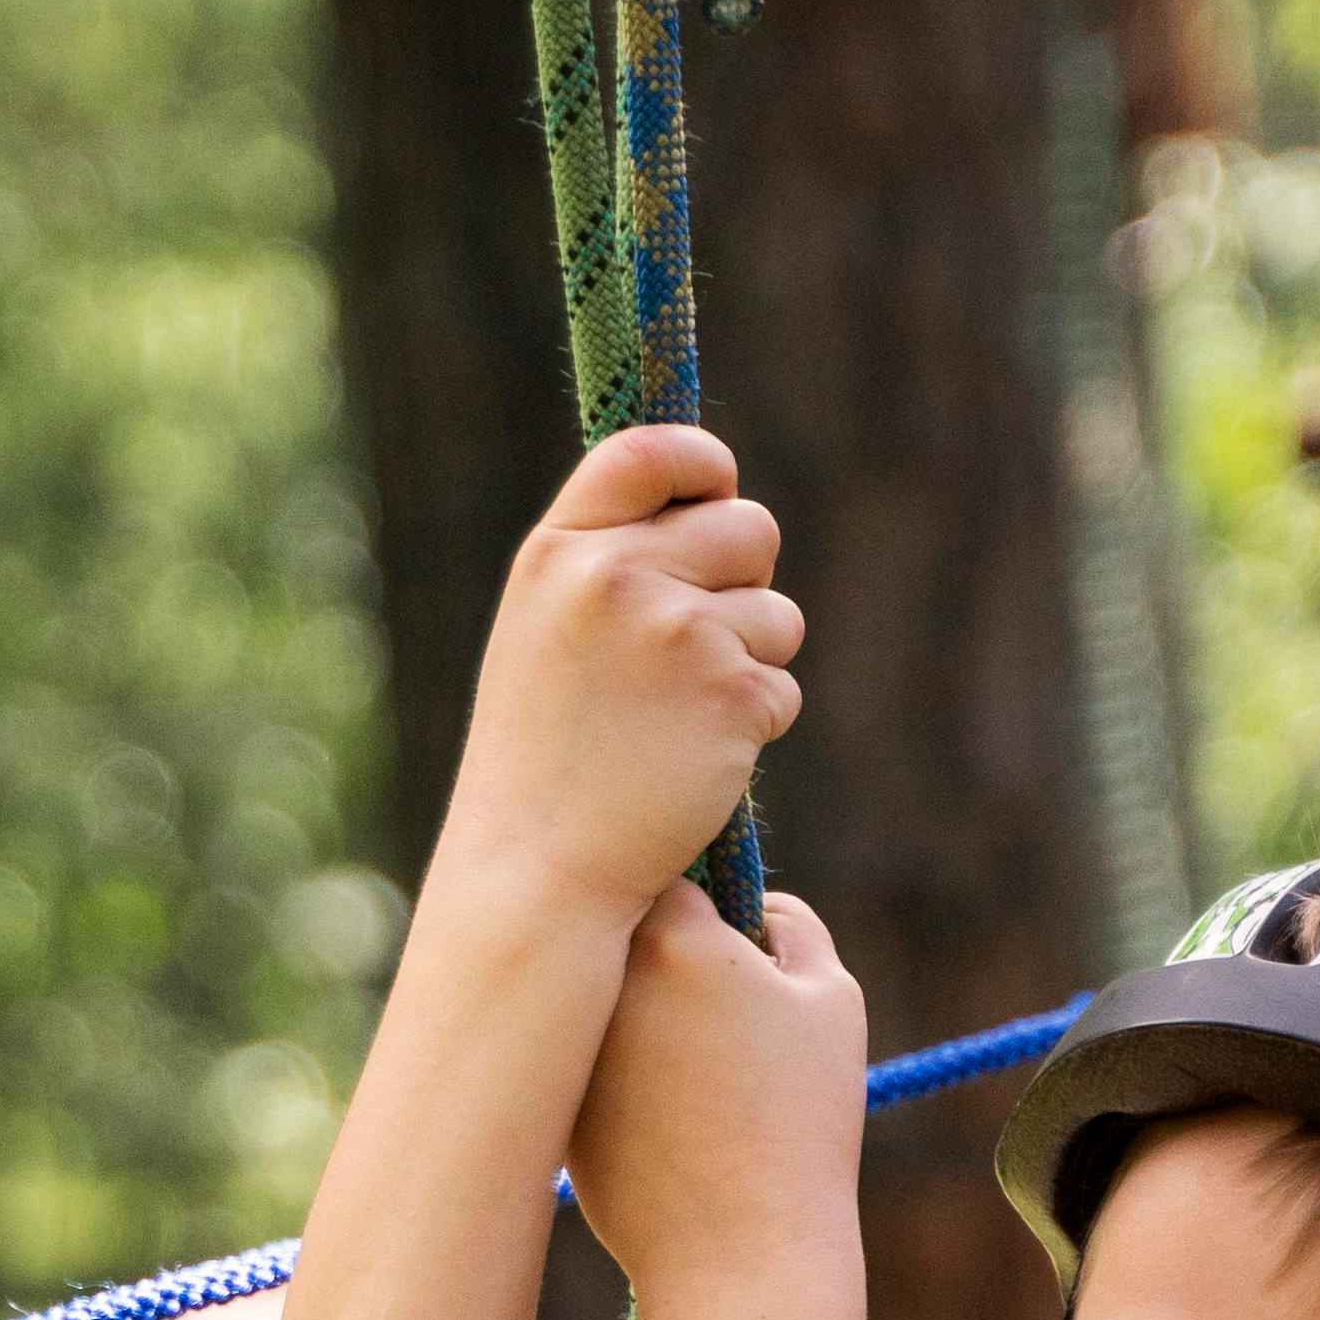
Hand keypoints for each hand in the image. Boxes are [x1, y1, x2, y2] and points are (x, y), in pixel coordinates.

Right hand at [424, 429, 800, 934]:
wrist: (538, 869)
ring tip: (678, 716)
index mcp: (560, 552)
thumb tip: (709, 500)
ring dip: (751, 660)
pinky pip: (781, 685)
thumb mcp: (543, 631)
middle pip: (748, 527)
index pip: (653, 450)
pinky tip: (692, 760)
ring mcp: (679, 633)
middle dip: (744, 580)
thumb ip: (607, 557)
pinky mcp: (733, 694)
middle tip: (693, 648)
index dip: (703, 463)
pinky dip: (752, 724)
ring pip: (777, 613)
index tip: (716, 488)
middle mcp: (618, 576)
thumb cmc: (540, 754)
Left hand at [565, 883, 870, 1306]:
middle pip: (610, 928)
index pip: (659, 869)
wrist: (739, 1251)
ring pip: (593, 997)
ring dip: (630, 1009)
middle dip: (649, 943)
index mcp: (671, 938)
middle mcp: (599, 980)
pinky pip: (582, 1062)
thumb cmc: (801, 1122)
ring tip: (697, 1070)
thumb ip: (792, 924)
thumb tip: (750, 904)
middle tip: (708, 995)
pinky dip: (615, 1074)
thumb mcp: (829, 1003)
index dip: (696, 892)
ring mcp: (565, 1045)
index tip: (724, 927)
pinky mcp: (551, 1104)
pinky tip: (667, 1119)